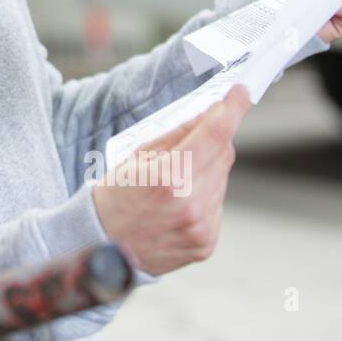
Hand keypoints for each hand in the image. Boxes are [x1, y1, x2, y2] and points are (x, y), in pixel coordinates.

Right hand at [91, 85, 250, 275]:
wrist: (101, 246)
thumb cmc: (113, 198)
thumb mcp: (135, 157)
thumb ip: (176, 136)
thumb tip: (207, 115)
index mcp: (168, 177)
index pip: (214, 134)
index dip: (232, 109)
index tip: (241, 94)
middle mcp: (190, 204)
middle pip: (223, 154)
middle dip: (212, 141)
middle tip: (191, 142)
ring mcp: (200, 227)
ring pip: (221, 180)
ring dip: (205, 172)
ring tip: (172, 186)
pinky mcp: (205, 243)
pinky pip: (216, 206)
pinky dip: (202, 198)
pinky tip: (177, 206)